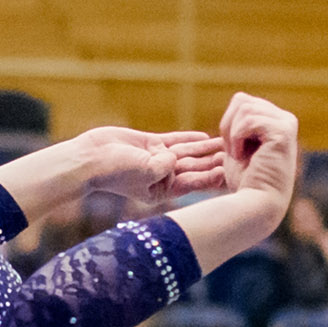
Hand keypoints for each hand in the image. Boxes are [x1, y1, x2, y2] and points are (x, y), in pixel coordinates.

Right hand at [76, 127, 226, 210]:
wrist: (88, 159)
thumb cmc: (114, 172)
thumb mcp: (145, 172)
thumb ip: (165, 165)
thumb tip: (174, 157)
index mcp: (161, 191)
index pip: (193, 183)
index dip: (212, 176)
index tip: (232, 171)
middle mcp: (160, 177)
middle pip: (193, 167)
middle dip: (214, 161)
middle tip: (239, 154)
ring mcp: (155, 160)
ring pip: (186, 153)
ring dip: (204, 148)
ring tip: (226, 142)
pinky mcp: (148, 145)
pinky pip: (173, 141)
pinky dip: (188, 139)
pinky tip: (204, 135)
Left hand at [219, 93, 300, 199]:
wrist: (254, 203)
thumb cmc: (245, 182)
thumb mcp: (239, 146)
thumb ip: (242, 123)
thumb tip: (239, 98)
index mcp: (276, 120)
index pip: (242, 101)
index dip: (228, 123)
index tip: (232, 148)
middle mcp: (285, 119)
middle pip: (242, 100)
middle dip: (228, 126)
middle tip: (234, 152)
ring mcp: (287, 123)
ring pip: (245, 108)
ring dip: (233, 135)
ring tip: (240, 156)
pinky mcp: (284, 132)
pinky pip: (250, 120)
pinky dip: (238, 139)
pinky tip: (243, 156)